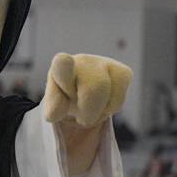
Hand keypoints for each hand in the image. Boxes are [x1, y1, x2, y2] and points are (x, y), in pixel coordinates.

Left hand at [42, 53, 130, 174]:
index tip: (64, 60)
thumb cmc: (65, 103)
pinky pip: (119, 100)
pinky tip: (103, 102)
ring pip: (109, 98)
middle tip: (80, 117)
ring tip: (90, 108)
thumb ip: (53, 110)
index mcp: (60, 68)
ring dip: (99, 113)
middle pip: (93, 91)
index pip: (62, 64)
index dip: (65, 63)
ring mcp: (104, 63)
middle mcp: (82, 60)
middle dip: (88, 113)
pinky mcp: (123, 72)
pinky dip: (111, 109)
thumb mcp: (54, 110)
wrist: (81, 97)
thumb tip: (55, 113)